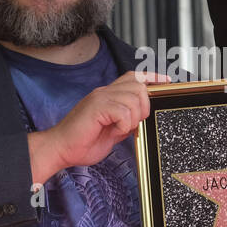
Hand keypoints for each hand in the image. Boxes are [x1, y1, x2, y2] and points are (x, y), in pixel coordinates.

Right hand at [28, 71, 164, 180]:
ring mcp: (100, 98)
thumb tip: (140, 120)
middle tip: (133, 124)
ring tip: (120, 129)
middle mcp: (104, 92)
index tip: (166, 82)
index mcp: (107, 96)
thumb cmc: (82, 143)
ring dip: (133, 117)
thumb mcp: (112, 132)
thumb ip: (125, 122)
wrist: (60, 149)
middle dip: (144, 107)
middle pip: (139, 86)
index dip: (152, 77)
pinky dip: (124, 124)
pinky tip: (114, 131)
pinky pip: (123, 111)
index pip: (134, 77)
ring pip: (134, 97)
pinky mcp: (96, 107)